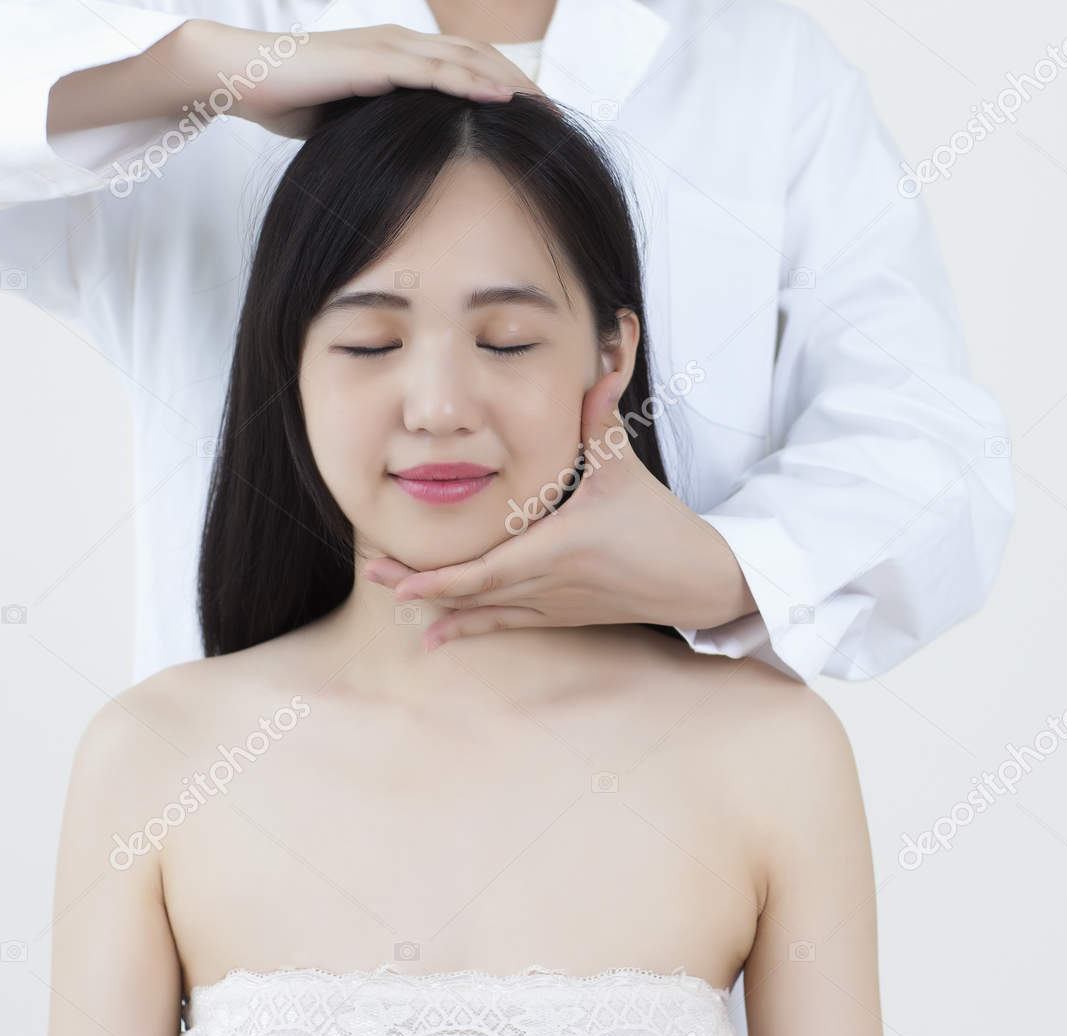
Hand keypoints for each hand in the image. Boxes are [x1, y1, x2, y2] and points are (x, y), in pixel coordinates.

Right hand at [177, 20, 544, 138]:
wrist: (241, 74)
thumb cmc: (290, 99)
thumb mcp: (350, 120)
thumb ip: (382, 129)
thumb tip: (408, 165)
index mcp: (400, 56)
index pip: (467, 69)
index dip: (508, 90)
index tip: (540, 121)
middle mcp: (401, 43)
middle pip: (479, 61)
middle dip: (524, 87)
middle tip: (561, 118)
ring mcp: (389, 48)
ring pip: (465, 62)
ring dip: (511, 83)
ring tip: (547, 109)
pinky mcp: (373, 61)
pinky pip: (433, 71)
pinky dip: (471, 83)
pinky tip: (502, 97)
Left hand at [364, 372, 757, 649]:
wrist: (695, 580)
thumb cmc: (659, 524)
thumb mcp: (625, 471)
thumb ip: (599, 421)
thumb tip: (597, 367)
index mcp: (559, 547)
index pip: (488, 569)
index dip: (440, 576)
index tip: (400, 576)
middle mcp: (549, 583)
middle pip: (472, 591)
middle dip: (419, 583)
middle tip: (372, 573)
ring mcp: (553, 604)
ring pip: (484, 611)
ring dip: (437, 604)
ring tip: (391, 596)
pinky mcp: (560, 616)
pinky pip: (504, 624)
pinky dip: (468, 628)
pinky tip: (433, 638)